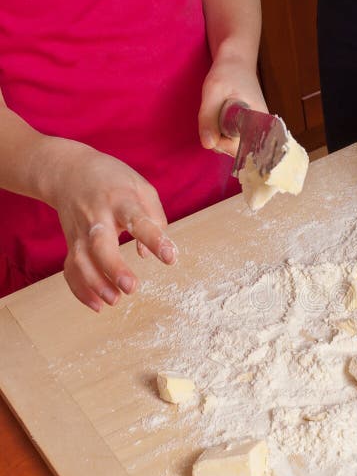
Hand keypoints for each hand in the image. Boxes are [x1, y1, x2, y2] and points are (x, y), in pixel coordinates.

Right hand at [39, 139, 175, 311]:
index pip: (138, 220)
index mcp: (120, 200)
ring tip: (115, 300)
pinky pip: (70, 269)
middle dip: (114, 268)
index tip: (170, 257)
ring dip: (95, 284)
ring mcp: (79, 231)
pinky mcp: (70, 242)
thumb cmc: (113, 180)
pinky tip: (97, 305)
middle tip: (132, 288)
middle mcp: (96, 216)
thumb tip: (155, 252)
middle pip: (100, 244)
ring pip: (80, 260)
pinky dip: (80, 289)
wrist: (67, 171)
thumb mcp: (141, 188)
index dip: (154, 239)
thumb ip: (154, 218)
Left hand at [198, 49, 267, 156]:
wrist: (237, 61)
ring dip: (219, 135)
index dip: (222, 143)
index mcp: (260, 123)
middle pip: (236, 151)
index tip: (213, 126)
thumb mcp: (213, 92)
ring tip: (219, 112)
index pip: (241, 150)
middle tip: (214, 113)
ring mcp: (257, 130)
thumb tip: (208, 145)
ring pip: (233, 146)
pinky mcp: (250, 129)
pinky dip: (222, 132)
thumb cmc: (227, 73)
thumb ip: (208, 119)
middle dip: (219, 138)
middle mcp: (263, 130)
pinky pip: (234, 140)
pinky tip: (222, 117)